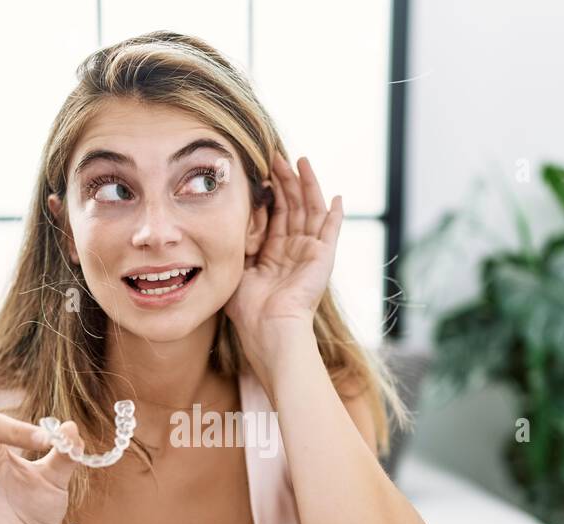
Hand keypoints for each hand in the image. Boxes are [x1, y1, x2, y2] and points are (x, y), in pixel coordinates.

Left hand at [224, 153, 343, 391]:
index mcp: (273, 256)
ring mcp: (310, 254)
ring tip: (300, 161)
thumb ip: (237, 246)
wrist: (269, 327)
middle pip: (292, 207)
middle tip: (276, 156)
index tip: (260, 170)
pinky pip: (332, 231)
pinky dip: (336, 214)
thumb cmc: (249, 309)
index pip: (274, 217)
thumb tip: (225, 222)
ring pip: (310, 211)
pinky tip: (338, 197)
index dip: (269, 193)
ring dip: (306, 186)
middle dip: (285, 181)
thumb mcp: (236, 270)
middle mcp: (294, 253)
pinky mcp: (323, 257)